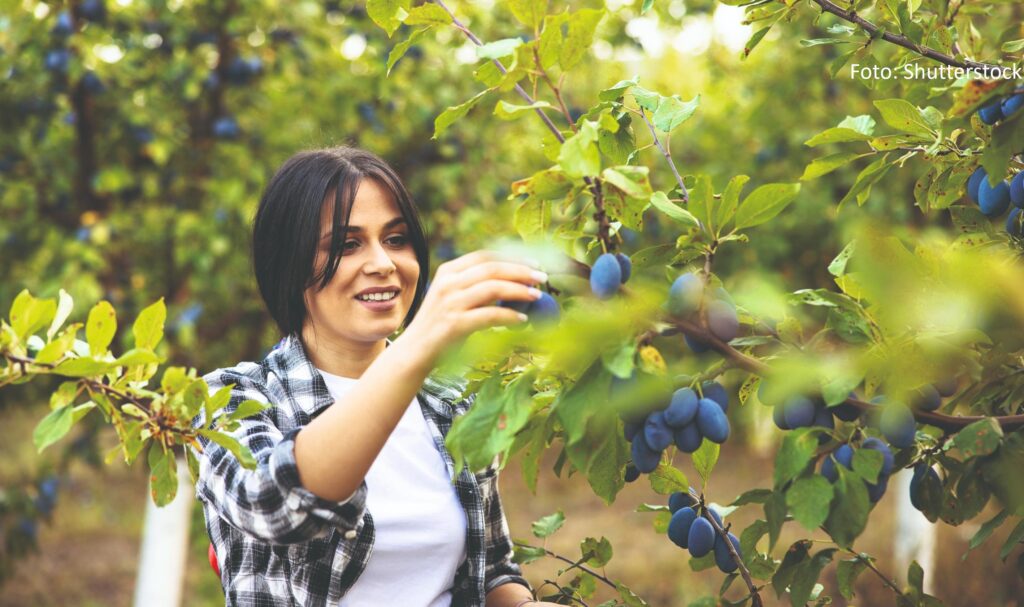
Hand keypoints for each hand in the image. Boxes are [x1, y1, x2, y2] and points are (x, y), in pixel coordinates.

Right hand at [402, 250, 546, 362]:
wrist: (415, 351)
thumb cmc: (440, 325)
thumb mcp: (452, 297)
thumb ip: (475, 287)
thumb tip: (516, 284)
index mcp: (448, 271)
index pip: (485, 257)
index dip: (512, 258)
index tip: (533, 264)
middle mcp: (448, 283)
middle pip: (492, 269)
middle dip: (521, 271)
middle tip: (542, 277)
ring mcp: (450, 303)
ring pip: (493, 288)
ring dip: (519, 291)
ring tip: (537, 295)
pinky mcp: (454, 324)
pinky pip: (490, 315)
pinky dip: (510, 316)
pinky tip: (523, 320)